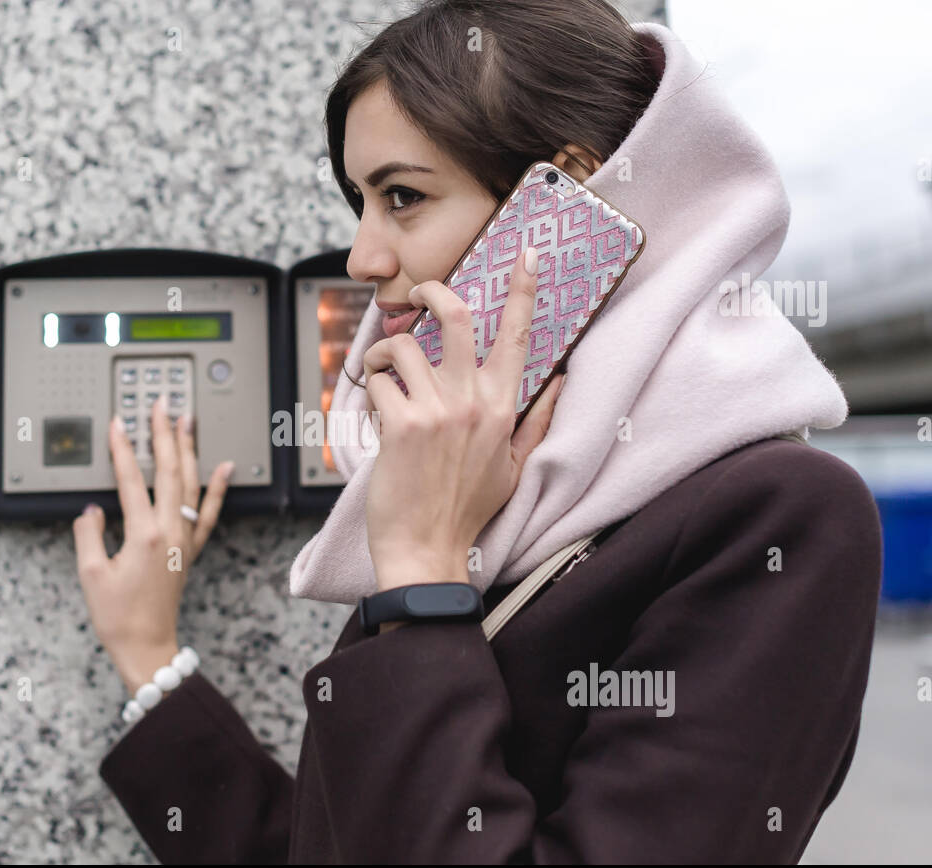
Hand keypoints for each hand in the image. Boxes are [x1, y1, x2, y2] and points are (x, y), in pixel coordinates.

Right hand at [72, 396, 233, 695]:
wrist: (146, 644)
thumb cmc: (118, 616)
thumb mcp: (91, 574)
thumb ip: (88, 534)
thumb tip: (92, 510)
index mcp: (143, 535)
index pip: (131, 479)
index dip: (123, 449)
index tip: (119, 424)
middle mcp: (170, 532)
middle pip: (168, 471)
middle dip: (163, 434)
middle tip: (161, 405)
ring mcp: (185, 539)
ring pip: (191, 484)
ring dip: (189, 450)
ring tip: (187, 422)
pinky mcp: (191, 550)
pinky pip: (209, 513)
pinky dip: (217, 488)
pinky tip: (223, 467)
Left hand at [360, 246, 566, 591]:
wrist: (427, 551)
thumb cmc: (467, 512)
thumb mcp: (515, 467)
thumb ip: (537, 421)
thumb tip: (562, 381)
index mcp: (504, 407)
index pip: (517, 334)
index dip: (523, 288)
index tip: (527, 253)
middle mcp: (473, 401)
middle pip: (454, 313)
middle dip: (430, 291)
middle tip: (417, 295)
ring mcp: (437, 411)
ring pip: (402, 346)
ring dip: (383, 355)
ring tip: (383, 378)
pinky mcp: (400, 425)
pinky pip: (376, 383)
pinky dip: (369, 395)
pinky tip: (375, 419)